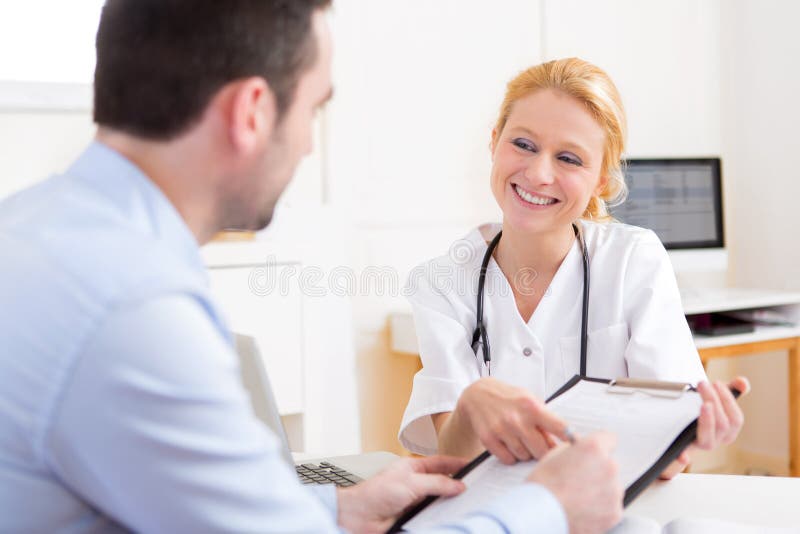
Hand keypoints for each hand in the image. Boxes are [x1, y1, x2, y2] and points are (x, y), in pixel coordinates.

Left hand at [336, 455, 466, 532]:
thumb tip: (458, 485)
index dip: (456, 463)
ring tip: (466, 505)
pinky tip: (450, 519)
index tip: (472, 465)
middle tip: (475, 488)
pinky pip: (432, 516)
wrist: (360, 517)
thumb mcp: (411, 482)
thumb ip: (437, 483)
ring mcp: (415, 500)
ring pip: (438, 501)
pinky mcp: (413, 517)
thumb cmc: (376, 493)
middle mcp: (415, 483)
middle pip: (441, 482)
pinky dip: (441, 517)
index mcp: (413, 467)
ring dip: (449, 503)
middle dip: (456, 485)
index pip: (440, 463)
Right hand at [456, 377, 568, 463]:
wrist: (477, 395)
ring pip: (524, 456)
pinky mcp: (489, 439)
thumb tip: (562, 443)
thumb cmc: (508, 398)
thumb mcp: (530, 400)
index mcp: (532, 407)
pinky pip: (508, 459)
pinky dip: (511, 456)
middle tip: (539, 445)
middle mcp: (517, 419)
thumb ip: (545, 420)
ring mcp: (502, 430)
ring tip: (521, 440)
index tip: (577, 448)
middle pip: (542, 450)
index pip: (559, 428)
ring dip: (526, 453)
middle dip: (543, 451)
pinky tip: (509, 444)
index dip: (571, 440)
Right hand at [528, 432, 622, 533]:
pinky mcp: (614, 512)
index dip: (599, 445)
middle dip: (597, 470)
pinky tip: (582, 508)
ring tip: (577, 496)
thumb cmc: (544, 487)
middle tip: (578, 479)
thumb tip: (579, 453)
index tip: (595, 452)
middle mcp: (609, 467)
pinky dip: (600, 508)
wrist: (542, 514)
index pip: (609, 438)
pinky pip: (610, 506)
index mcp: (594, 449)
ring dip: (598, 489)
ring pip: (610, 486)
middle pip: (609, 464)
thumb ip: (574, 450)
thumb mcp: (554, 455)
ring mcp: (614, 491)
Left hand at [659, 376, 749, 479]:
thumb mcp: (719, 397)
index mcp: (729, 431)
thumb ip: (732, 388)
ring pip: (708, 437)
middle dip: (714, 402)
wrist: (684, 424)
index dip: (728, 401)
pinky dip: (685, 456)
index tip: (717, 383)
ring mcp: (702, 444)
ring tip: (703, 402)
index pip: (735, 419)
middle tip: (703, 383)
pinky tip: (683, 457)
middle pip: (722, 424)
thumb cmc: (706, 410)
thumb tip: (742, 382)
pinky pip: (686, 454)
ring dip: (707, 419)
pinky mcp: (686, 447)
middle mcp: (718, 440)